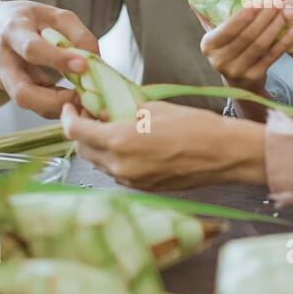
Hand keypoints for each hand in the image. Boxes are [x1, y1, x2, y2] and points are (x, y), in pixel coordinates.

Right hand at [0, 0, 98, 117]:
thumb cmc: (29, 20)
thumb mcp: (53, 15)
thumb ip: (77, 33)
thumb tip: (94, 60)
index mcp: (13, 31)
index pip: (32, 49)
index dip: (58, 59)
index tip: (83, 66)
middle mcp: (2, 59)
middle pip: (22, 91)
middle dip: (54, 100)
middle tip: (81, 96)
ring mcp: (3, 79)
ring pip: (26, 103)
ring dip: (56, 107)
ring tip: (81, 100)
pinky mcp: (10, 91)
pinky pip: (33, 105)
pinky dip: (55, 108)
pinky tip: (72, 100)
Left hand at [60, 100, 265, 189]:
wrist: (223, 153)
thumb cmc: (195, 126)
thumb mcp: (154, 108)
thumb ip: (123, 110)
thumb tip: (105, 109)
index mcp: (119, 142)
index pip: (75, 131)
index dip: (68, 116)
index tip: (72, 105)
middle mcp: (120, 166)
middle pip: (83, 149)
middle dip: (82, 131)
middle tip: (92, 113)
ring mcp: (131, 180)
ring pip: (100, 163)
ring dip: (99, 145)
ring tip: (113, 127)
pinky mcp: (143, 188)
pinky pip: (118, 172)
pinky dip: (116, 157)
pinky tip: (131, 143)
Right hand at [200, 3, 292, 93]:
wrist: (237, 83)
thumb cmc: (226, 49)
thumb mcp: (214, 32)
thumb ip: (206, 9)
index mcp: (208, 46)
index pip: (228, 28)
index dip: (245, 15)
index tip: (259, 0)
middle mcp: (219, 61)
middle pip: (246, 36)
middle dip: (264, 17)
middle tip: (277, 2)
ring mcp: (237, 71)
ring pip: (260, 45)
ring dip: (275, 27)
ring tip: (286, 12)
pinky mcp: (254, 78)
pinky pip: (271, 57)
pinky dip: (283, 43)